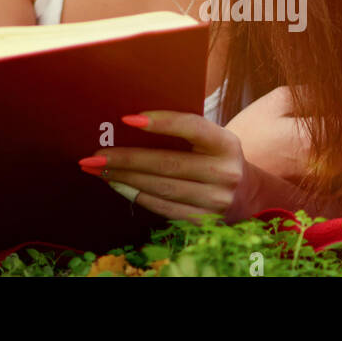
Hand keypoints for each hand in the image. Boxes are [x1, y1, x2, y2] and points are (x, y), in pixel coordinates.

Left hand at [78, 111, 259, 223]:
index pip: (192, 127)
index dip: (161, 122)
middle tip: (94, 153)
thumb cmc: (215, 157)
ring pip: (161, 188)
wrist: (247, 195)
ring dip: (124, 178)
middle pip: (167, 164)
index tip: (127, 119)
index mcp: (227, 144)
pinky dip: (135, 195)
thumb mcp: (210, 139)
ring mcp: (215, 202)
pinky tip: (117, 184)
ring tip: (98, 168)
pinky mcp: (204, 222)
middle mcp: (225, 174)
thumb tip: (130, 122)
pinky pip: (162, 207)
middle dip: (125, 158)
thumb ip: (182, 130)